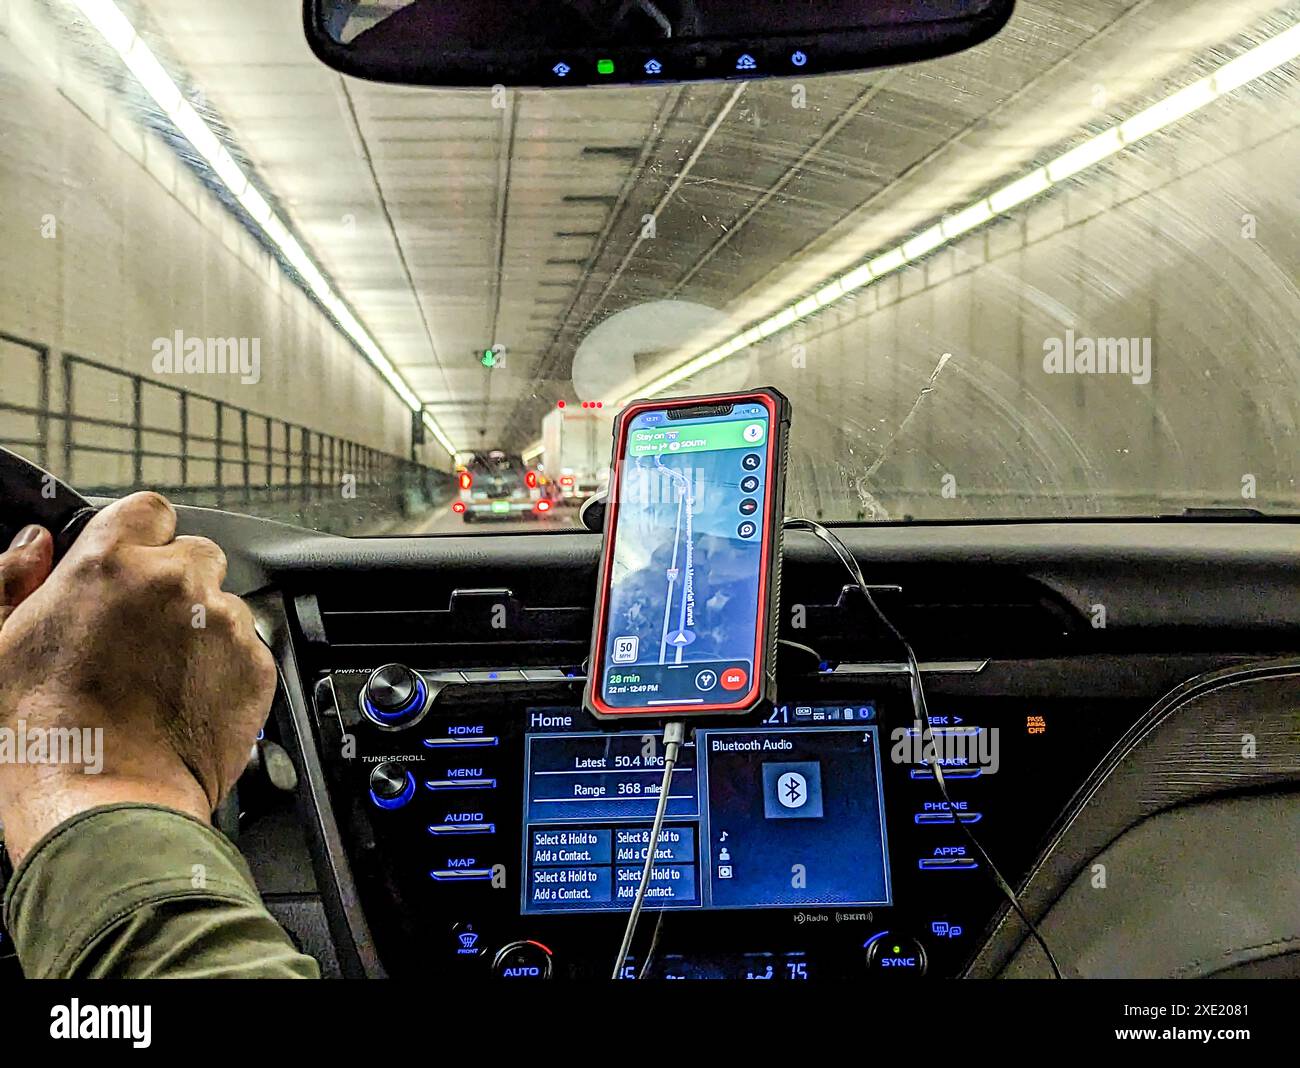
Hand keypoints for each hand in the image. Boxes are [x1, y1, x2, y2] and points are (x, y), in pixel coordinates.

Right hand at [0, 493, 275, 862]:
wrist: (102, 805)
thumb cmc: (37, 736)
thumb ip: (9, 580)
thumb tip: (34, 545)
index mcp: (110, 563)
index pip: (149, 510)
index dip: (140, 537)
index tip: (130, 565)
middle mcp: (177, 583)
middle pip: (194, 555)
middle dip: (173, 583)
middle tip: (139, 634)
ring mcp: (224, 624)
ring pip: (223, 604)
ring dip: (200, 627)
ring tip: (158, 678)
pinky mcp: (257, 667)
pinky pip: (246, 650)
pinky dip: (224, 668)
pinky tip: (185, 701)